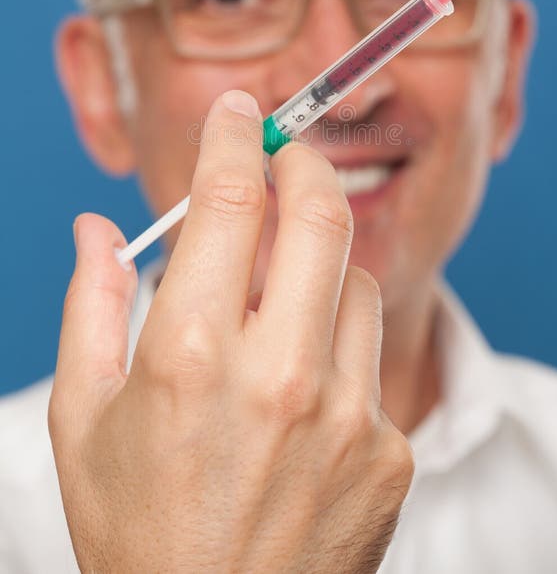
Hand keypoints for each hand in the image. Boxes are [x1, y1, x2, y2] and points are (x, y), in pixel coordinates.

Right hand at [49, 90, 412, 572]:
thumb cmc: (135, 529)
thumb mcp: (82, 420)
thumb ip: (91, 306)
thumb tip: (97, 226)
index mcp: (189, 354)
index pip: (228, 199)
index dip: (234, 138)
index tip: (239, 112)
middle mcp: (278, 375)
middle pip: (318, 214)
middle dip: (304, 164)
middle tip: (288, 155)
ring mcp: (346, 414)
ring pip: (353, 279)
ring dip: (318, 264)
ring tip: (280, 302)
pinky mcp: (389, 450)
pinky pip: (372, 356)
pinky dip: (338, 344)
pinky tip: (304, 393)